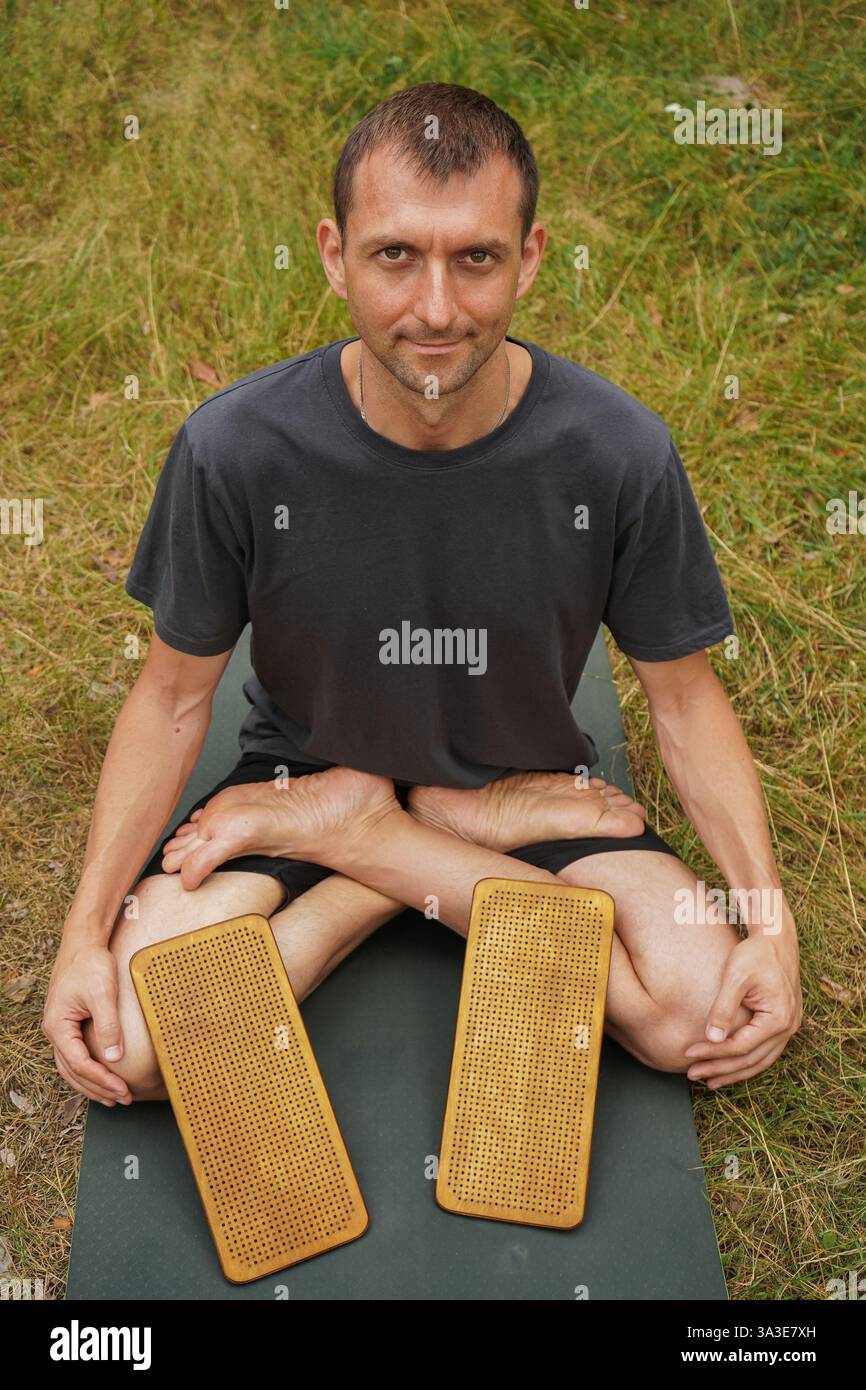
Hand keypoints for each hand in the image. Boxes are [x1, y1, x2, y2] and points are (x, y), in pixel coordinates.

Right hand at [42, 938, 131, 1105]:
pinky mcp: (69, 1024)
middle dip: (98, 1088)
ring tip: (114, 1097)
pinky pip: (76, 1056)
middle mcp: (55, 1031)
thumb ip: (108, 1025)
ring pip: (72, 1067)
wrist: (83, 943)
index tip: (122, 1089)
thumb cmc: (91, 964)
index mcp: (58, 1026)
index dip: (101, 1080)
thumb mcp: (103, 993)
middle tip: (123, 1099)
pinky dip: (89, 1070)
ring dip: (93, 1084)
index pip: (79, 1063)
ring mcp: (60, 1029)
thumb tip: (114, 1058)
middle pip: (73, 1071)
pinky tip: (103, 1077)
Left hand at [684, 925, 801, 1087]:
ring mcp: (789, 1028)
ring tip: (709, 1081)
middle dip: (720, 1069)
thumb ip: (723, 1008)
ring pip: (759, 1061)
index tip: (688, 1054)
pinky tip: (728, 1067)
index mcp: (778, 1018)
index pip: (740, 1046)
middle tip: (692, 1074)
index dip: (712, 1053)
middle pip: (750, 1060)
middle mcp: (789, 1028)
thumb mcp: (736, 977)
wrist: (776, 938)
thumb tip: (712, 1038)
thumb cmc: (754, 954)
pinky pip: (764, 1051)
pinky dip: (745, 1061)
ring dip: (733, 1072)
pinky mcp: (783, 1024)